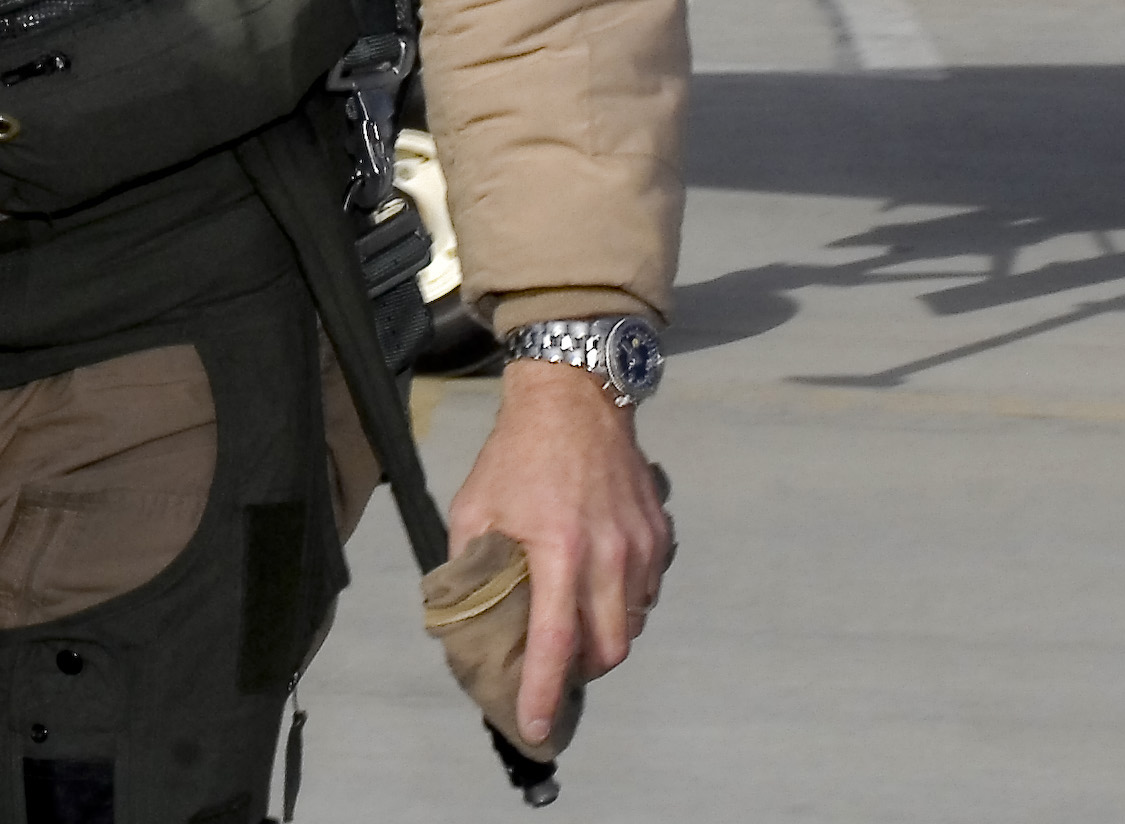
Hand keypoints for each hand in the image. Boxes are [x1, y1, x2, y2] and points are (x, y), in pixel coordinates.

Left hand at [442, 357, 670, 746]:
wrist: (574, 397)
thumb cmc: (516, 452)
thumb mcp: (473, 505)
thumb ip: (469, 563)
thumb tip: (465, 613)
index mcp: (558, 550)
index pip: (555, 643)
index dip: (544, 691)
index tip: (536, 726)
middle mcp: (608, 555)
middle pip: (608, 650)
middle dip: (582, 670)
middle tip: (555, 664)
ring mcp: (640, 546)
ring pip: (632, 624)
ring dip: (604, 636)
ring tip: (574, 622)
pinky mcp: (659, 535)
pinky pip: (647, 592)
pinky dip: (624, 603)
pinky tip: (597, 585)